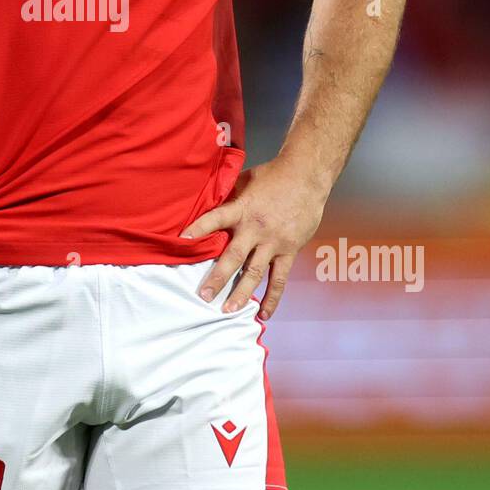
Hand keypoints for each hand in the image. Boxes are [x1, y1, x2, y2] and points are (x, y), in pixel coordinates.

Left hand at [180, 157, 327, 317]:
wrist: (307, 176)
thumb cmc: (273, 176)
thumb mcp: (246, 180)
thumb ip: (230, 197)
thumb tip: (207, 205)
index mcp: (242, 208)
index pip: (216, 218)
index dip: (199, 227)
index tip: (182, 239)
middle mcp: (256, 228)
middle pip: (234, 257)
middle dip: (217, 277)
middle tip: (204, 296)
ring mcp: (274, 242)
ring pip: (255, 272)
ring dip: (242, 293)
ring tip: (228, 310)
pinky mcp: (289, 250)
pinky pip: (279, 278)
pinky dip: (272, 297)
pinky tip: (263, 313)